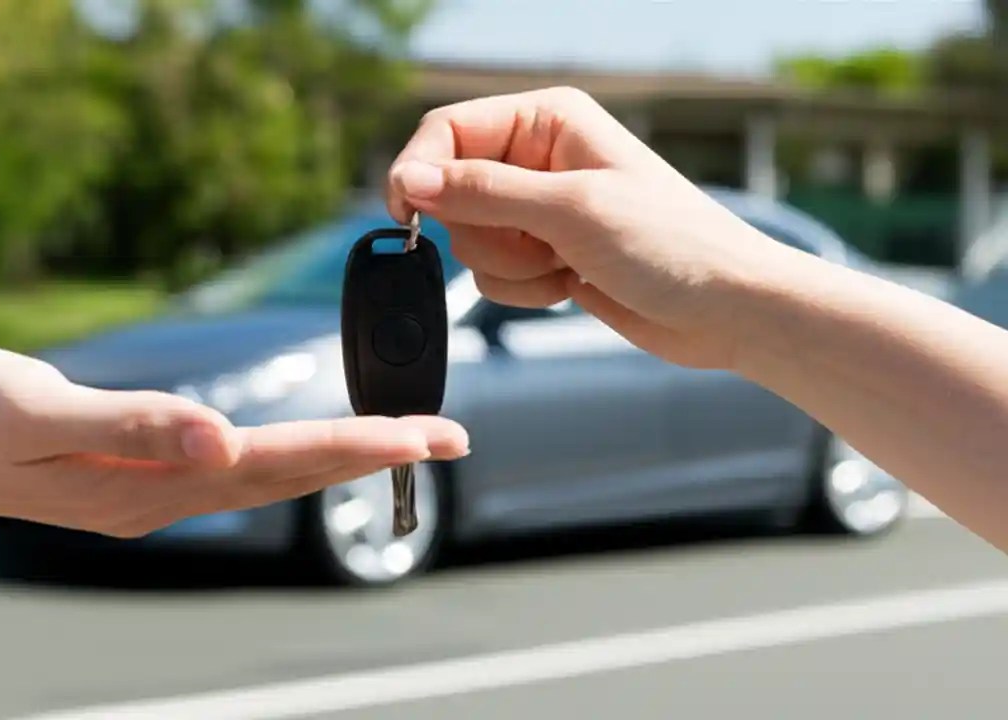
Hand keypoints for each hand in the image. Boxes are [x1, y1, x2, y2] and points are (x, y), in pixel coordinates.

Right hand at [0, 343, 467, 537]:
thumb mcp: (36, 410)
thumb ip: (131, 425)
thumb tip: (219, 437)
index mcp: (143, 483)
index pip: (276, 463)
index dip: (357, 447)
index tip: (429, 436)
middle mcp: (155, 497)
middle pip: (287, 477)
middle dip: (372, 457)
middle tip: (451, 438)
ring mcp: (142, 492)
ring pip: (264, 476)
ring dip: (336, 458)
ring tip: (401, 443)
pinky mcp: (126, 474)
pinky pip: (228, 468)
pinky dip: (284, 455)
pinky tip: (304, 447)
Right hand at [386, 87, 794, 368]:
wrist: (725, 309)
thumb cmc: (671, 245)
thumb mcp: (570, 211)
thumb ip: (484, 193)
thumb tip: (412, 180)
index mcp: (546, 120)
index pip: (448, 128)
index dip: (420, 169)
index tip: (409, 216)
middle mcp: (538, 157)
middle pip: (451, 191)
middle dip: (487, 232)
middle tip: (540, 243)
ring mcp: (540, 208)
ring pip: (470, 240)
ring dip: (511, 267)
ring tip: (567, 264)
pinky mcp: (545, 252)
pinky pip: (494, 274)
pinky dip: (524, 289)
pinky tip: (572, 284)